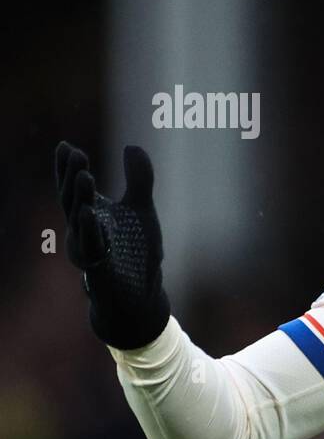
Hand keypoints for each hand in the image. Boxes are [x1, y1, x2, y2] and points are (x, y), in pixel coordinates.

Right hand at [55, 141, 171, 348]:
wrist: (141, 293)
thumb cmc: (136, 251)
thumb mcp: (142, 209)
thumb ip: (139, 178)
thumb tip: (131, 146)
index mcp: (91, 213)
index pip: (75, 187)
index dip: (68, 168)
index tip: (66, 145)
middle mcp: (83, 230)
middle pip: (72, 199)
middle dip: (71, 176)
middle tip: (75, 154)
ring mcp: (89, 248)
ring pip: (78, 220)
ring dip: (79, 197)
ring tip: (83, 174)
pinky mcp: (100, 267)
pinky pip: (91, 247)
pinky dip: (90, 229)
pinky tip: (89, 212)